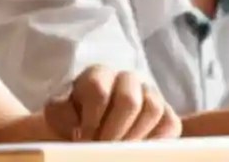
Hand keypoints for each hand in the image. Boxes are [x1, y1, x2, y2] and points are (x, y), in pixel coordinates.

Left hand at [43, 66, 180, 141]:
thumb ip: (61, 112)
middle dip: (114, 131)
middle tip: (104, 148)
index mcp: (98, 75)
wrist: (86, 131)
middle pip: (129, 100)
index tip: (82, 139)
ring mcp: (150, 95)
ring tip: (120, 152)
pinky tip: (139, 151)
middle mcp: (126, 80)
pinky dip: (157, 140)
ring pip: (153, 109)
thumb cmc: (71, 121)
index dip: (91, 119)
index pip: (99, 89)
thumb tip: (77, 125)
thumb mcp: (57, 114)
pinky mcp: (166, 114)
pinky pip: (171, 124)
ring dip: (134, 137)